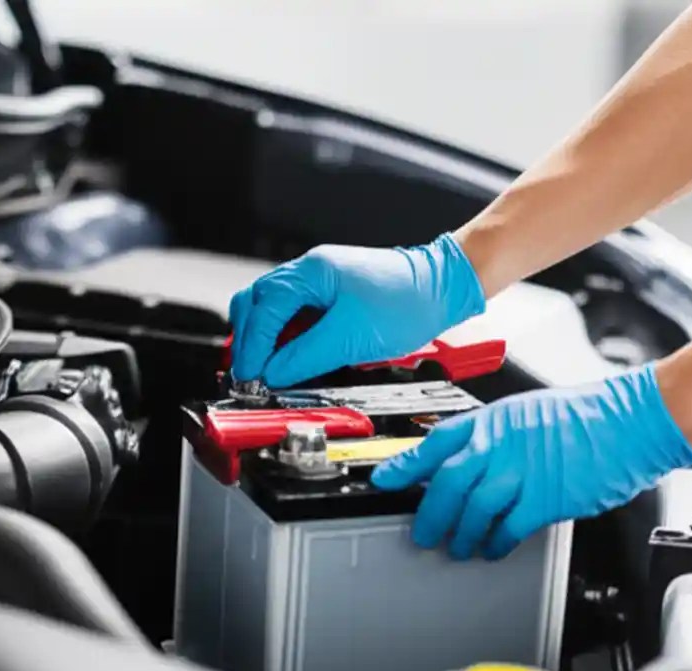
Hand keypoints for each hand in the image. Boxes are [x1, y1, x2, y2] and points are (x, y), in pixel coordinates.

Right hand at [228, 233, 484, 387]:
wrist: (444, 288)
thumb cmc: (407, 303)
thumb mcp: (350, 339)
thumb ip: (305, 357)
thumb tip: (272, 374)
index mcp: (310, 273)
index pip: (262, 311)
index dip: (251, 349)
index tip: (249, 377)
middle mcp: (308, 272)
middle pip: (255, 304)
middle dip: (247, 340)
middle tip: (248, 375)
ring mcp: (317, 282)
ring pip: (271, 309)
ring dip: (263, 340)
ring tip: (265, 370)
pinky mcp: (329, 295)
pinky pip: (293, 315)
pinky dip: (283, 337)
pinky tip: (287, 357)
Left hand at [370, 364, 691, 559]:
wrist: (631, 419)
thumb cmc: (586, 415)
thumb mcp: (527, 413)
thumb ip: (495, 437)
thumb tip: (468, 461)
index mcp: (493, 420)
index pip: (437, 442)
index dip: (406, 464)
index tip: (385, 479)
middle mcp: (501, 444)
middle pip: (447, 483)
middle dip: (429, 513)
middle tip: (422, 533)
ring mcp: (523, 471)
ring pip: (473, 509)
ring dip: (461, 535)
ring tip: (459, 547)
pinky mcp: (547, 497)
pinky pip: (509, 527)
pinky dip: (496, 542)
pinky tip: (493, 548)